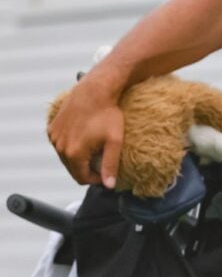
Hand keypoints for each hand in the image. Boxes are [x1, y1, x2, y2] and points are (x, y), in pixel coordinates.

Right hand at [46, 73, 125, 188]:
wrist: (95, 91)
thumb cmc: (107, 114)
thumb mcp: (114, 141)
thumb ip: (110, 165)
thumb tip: (108, 185)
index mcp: (73, 154)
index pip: (81, 178)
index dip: (96, 179)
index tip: (107, 172)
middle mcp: (59, 147)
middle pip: (73, 169)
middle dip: (87, 168)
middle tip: (102, 160)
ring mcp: (54, 137)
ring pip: (66, 157)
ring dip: (78, 157)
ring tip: (95, 148)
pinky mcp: (52, 128)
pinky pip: (60, 144)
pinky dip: (71, 145)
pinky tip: (84, 137)